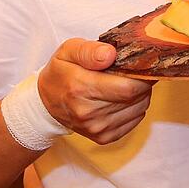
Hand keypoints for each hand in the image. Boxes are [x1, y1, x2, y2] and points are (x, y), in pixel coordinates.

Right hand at [38, 39, 154, 144]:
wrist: (46, 102)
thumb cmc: (61, 72)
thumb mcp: (68, 50)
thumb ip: (90, 50)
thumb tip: (110, 54)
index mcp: (81, 88)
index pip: (128, 87)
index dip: (141, 74)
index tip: (141, 64)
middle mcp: (88, 112)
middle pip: (136, 98)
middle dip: (142, 82)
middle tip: (135, 71)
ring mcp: (96, 128)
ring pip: (139, 109)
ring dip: (140, 95)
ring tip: (126, 83)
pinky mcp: (103, 137)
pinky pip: (134, 121)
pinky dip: (135, 108)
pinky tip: (122, 98)